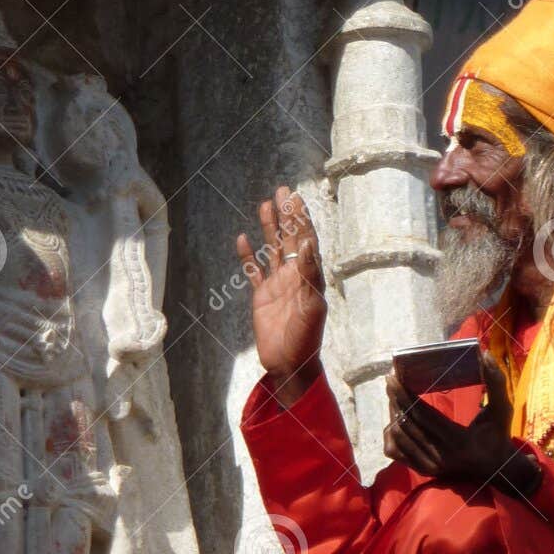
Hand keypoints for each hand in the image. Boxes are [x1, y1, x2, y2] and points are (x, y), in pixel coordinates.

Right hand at [236, 188, 325, 407]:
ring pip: (272, 250)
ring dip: (270, 228)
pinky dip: (248, 256)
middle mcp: (294, 276)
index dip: (302, 219)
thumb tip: (306, 244)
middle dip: (288, 214)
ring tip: (266, 204)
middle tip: (284, 190)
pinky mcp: (262, 298)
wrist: (290, 364)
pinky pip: (254, 272)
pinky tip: (242, 239)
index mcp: (309, 276)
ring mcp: (277, 285)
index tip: (297, 198)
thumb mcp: (311, 306)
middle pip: (290, 238)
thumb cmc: (306, 338)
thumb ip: (308, 275)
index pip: (306, 240)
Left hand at [384, 352, 538, 494]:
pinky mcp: (424, 470)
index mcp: (458, 440)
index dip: (404, 394)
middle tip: (390, 380)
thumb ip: (496, 382)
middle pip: (407, 424)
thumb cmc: (499, 435)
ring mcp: (430, 466)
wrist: (498, 469)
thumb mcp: (503, 409)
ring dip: (393, 415)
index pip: (422, 414)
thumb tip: (484, 354)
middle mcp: (440, 456)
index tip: (393, 376)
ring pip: (399, 438)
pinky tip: (394, 418)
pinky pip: (397, 453)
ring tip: (393, 396)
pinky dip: (392, 435)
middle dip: (395, 400)